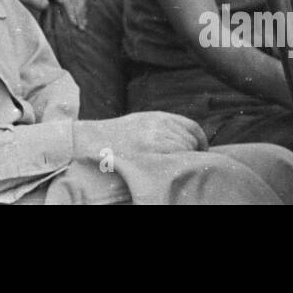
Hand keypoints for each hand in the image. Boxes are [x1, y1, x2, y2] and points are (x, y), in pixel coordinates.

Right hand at [72, 111, 207, 164]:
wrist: (91, 142)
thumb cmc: (116, 135)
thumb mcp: (140, 122)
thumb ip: (163, 127)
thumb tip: (187, 140)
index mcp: (158, 118)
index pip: (192, 127)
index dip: (200, 141)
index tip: (201, 152)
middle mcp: (159, 128)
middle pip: (190, 143)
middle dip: (192, 154)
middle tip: (188, 166)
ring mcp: (154, 144)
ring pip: (184, 155)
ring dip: (184, 164)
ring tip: (175, 171)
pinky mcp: (149, 159)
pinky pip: (172, 165)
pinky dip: (175, 170)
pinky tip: (170, 175)